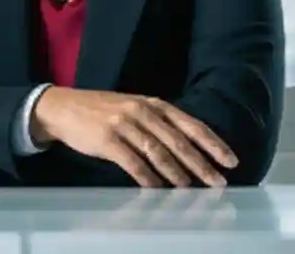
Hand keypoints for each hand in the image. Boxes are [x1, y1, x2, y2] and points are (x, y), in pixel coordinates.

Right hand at [31, 87, 237, 187]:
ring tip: (192, 189)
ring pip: (158, 153)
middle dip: (202, 163)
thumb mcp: (135, 108)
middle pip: (179, 141)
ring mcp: (124, 124)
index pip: (191, 124)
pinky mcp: (107, 140)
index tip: (230, 161)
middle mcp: (143, 111)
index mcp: (154, 104)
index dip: (213, 143)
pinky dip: (147, 177)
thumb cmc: (103, 111)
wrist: (63, 108)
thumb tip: (190, 148)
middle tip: (219, 182)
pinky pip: (133, 162)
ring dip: (177, 173)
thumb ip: (159, 123)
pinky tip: (157, 190)